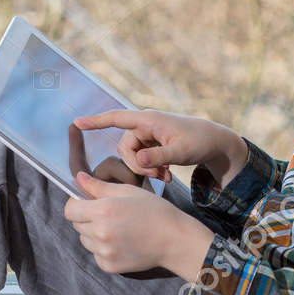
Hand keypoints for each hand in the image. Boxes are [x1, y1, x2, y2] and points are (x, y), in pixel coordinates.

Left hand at [62, 169, 213, 277]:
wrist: (176, 240)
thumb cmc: (155, 211)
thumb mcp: (127, 192)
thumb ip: (98, 186)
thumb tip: (77, 177)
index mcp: (102, 211)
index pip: (70, 210)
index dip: (77, 204)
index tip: (87, 203)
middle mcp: (100, 233)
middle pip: (76, 225)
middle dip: (86, 218)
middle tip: (108, 215)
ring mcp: (104, 252)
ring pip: (85, 240)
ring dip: (94, 234)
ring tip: (117, 229)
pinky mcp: (109, 266)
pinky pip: (96, 255)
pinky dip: (103, 249)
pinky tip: (122, 243)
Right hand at [70, 108, 247, 186]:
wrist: (216, 143)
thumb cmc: (200, 142)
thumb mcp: (181, 152)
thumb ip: (158, 157)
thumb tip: (138, 161)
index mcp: (149, 120)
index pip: (116, 118)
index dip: (95, 121)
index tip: (77, 122)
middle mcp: (145, 125)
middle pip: (125, 147)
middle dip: (137, 165)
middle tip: (157, 176)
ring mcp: (149, 135)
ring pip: (133, 156)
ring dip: (146, 169)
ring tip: (164, 176)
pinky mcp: (153, 144)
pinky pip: (143, 158)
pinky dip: (152, 168)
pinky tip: (166, 175)